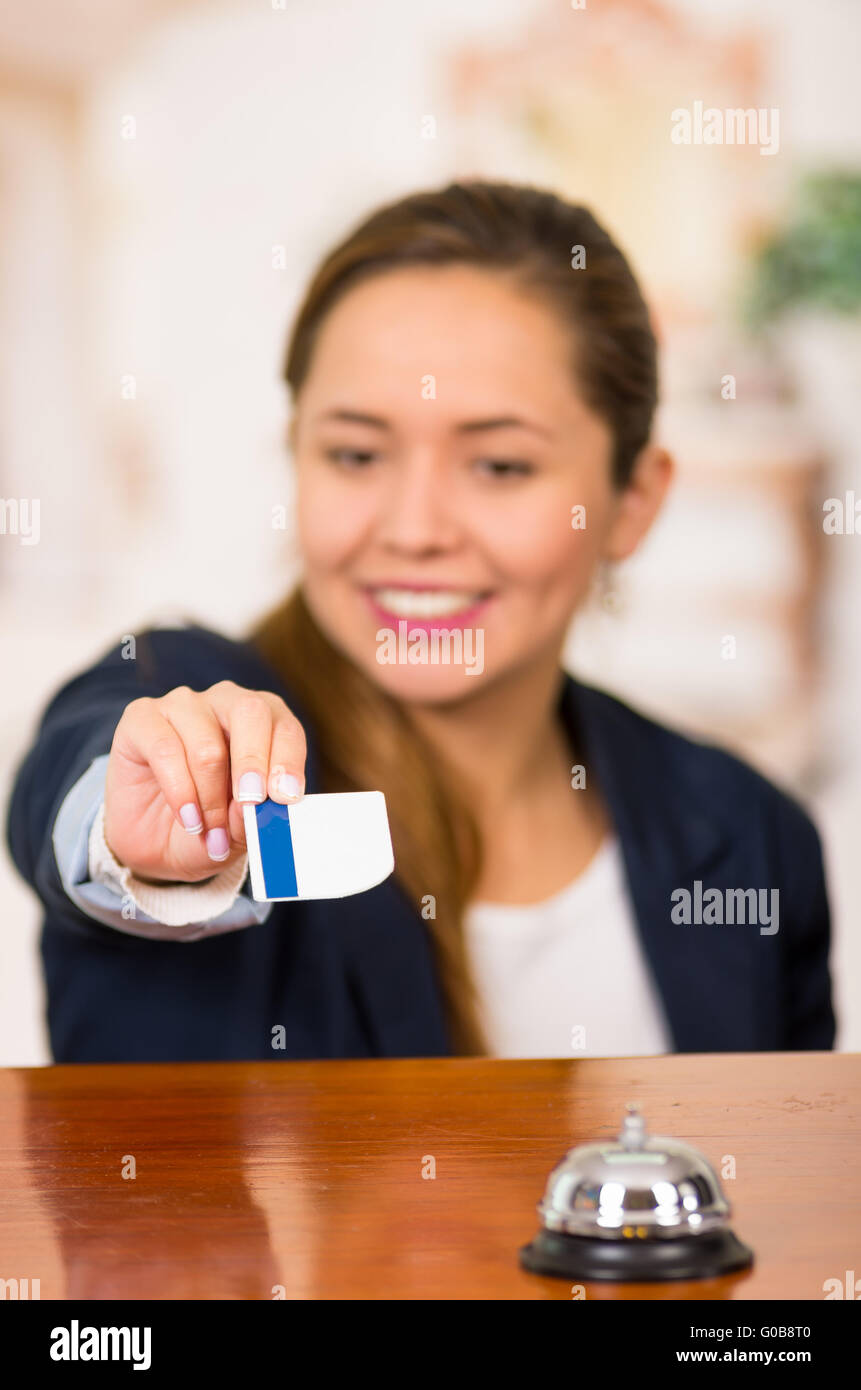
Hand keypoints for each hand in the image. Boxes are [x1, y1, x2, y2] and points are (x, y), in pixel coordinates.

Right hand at [103, 681, 305, 881]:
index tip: (285, 797)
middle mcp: (225, 702)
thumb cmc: (209, 825)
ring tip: (209, 831)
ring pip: (206, 744)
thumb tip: (252, 805)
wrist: (154, 842)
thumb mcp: (239, 831)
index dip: (288, 760)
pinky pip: (165, 749)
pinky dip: (179, 791)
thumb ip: (250, 816)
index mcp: (264, 722)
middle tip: (251, 803)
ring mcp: (182, 705)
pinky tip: (188, 818)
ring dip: (210, 797)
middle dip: (253, 763)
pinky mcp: (141, 718)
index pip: (285, 727)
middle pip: (249, 713)